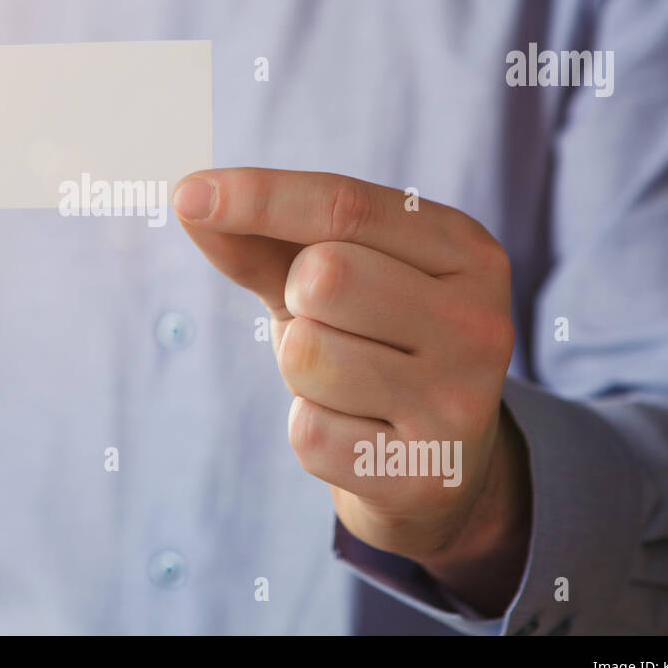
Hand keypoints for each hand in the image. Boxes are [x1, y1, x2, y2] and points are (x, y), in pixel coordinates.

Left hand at [173, 168, 530, 614]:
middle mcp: (479, 321)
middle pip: (324, 275)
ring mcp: (461, 402)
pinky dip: (310, 429)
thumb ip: (263, 239)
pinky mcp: (425, 474)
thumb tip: (190, 199)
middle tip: (330, 326)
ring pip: (307, 354)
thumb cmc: (371, 348)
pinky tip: (356, 434)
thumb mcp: (329, 283)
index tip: (187, 193)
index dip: (260, 195)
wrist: (435, 469)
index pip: (346, 204)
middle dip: (298, 300)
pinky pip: (307, 431)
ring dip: (300, 370)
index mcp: (465, 252)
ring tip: (346, 384)